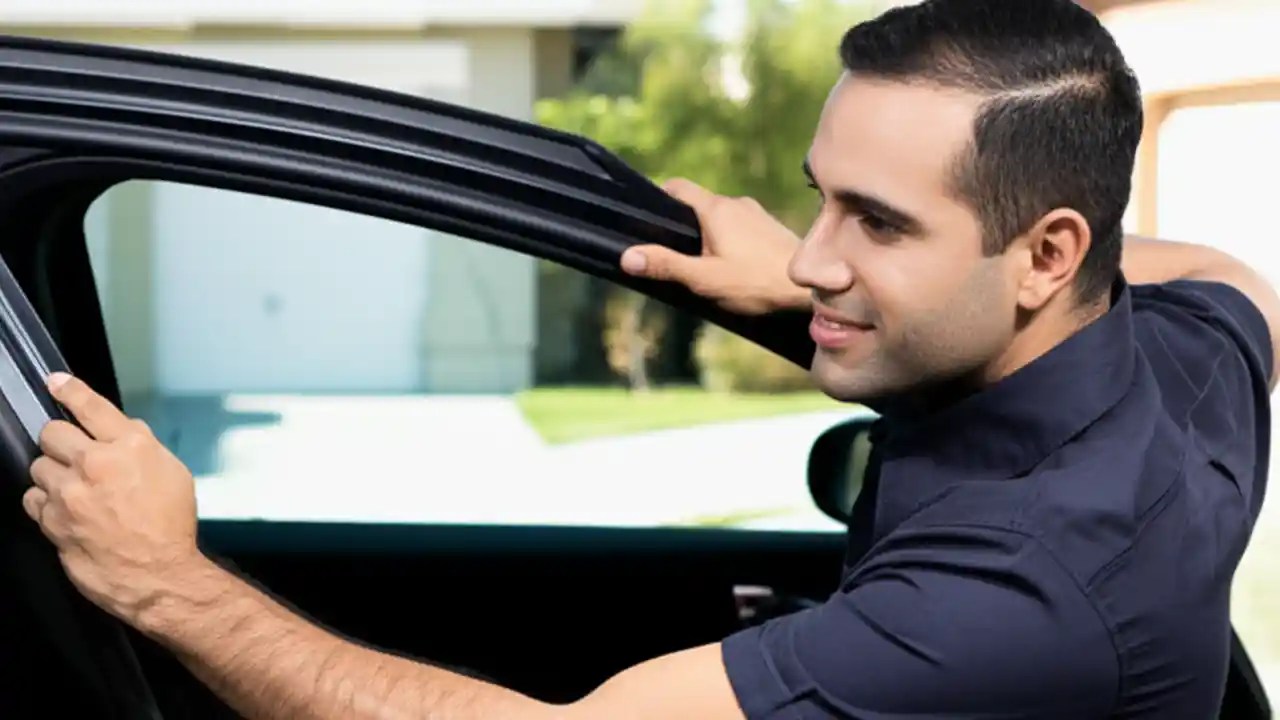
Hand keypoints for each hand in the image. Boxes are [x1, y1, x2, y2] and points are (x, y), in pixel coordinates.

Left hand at [23, 372, 201, 624]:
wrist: (158, 575)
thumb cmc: (170, 528)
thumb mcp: (173, 474)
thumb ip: (143, 447)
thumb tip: (122, 430)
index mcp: (132, 446)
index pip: (90, 406)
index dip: (68, 389)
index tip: (54, 381)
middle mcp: (97, 463)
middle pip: (53, 432)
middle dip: (61, 441)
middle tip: (74, 456)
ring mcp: (70, 492)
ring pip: (39, 465)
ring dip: (53, 474)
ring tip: (75, 492)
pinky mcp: (52, 519)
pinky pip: (33, 498)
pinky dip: (45, 502)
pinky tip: (66, 511)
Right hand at [621, 178, 809, 314]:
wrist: (814, 288)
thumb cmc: (756, 282)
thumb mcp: (704, 279)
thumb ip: (666, 265)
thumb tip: (626, 256)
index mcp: (716, 208)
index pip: (677, 187)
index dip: (658, 198)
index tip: (645, 216)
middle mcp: (736, 203)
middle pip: (698, 204)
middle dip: (682, 224)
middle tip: (670, 251)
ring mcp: (756, 214)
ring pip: (720, 217)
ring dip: (707, 234)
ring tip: (701, 263)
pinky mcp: (771, 228)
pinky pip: (739, 227)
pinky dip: (728, 239)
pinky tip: (731, 265)